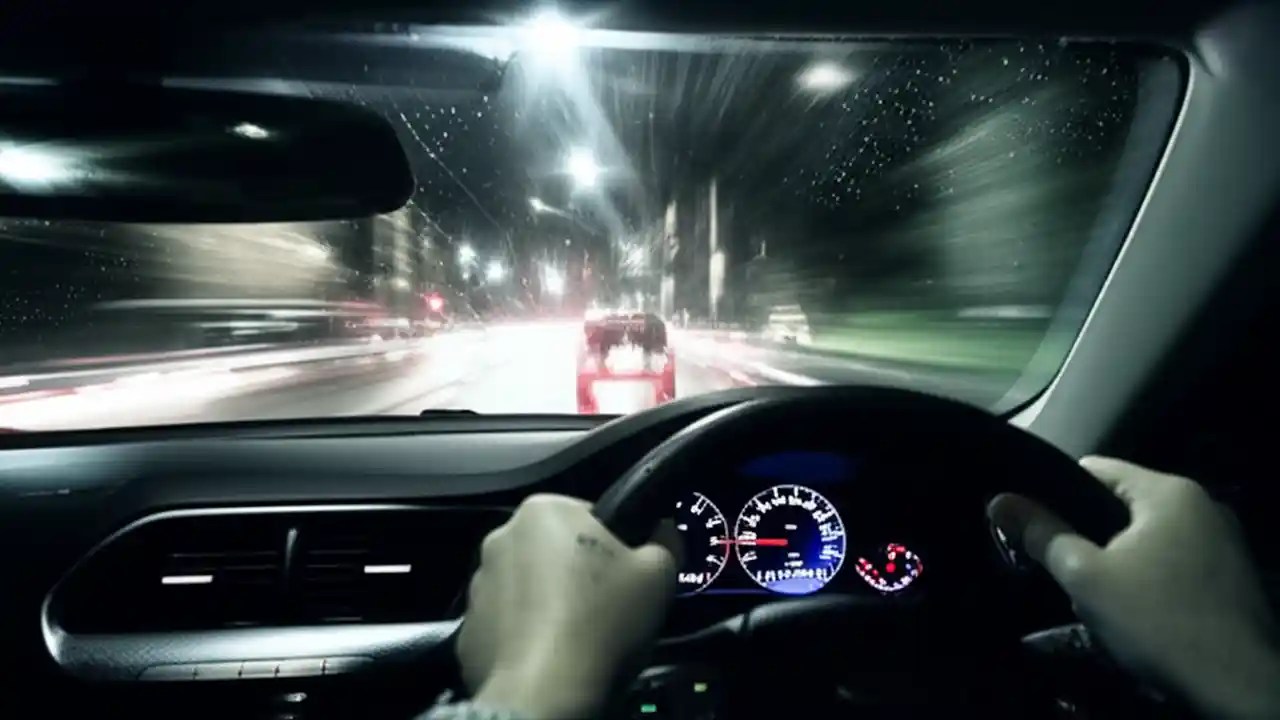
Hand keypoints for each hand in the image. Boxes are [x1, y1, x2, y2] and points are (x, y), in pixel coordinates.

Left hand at [457, 494, 678, 718]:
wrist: (546, 690)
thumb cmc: (602, 620)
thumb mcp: (658, 573)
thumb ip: (664, 541)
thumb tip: (661, 532)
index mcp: (544, 510)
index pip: (588, 515)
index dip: (614, 546)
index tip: (626, 576)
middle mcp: (501, 537)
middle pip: (553, 551)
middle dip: (576, 573)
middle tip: (606, 608)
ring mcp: (477, 585)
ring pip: (526, 588)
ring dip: (547, 603)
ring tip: (577, 637)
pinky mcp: (467, 630)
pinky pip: (506, 625)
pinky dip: (525, 636)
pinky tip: (549, 656)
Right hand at [989, 456, 1279, 718]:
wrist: (1240, 686)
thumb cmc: (1158, 620)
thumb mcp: (1086, 577)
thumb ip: (1042, 533)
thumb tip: (999, 501)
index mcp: (1170, 492)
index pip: (1096, 469)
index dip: (1056, 492)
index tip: (1033, 522)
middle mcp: (1204, 505)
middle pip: (1124, 505)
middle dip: (1090, 534)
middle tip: (1062, 566)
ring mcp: (1226, 541)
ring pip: (1150, 536)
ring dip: (1122, 559)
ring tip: (1097, 592)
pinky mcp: (1235, 575)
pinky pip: (1177, 560)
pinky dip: (1152, 576)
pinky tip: (1137, 608)